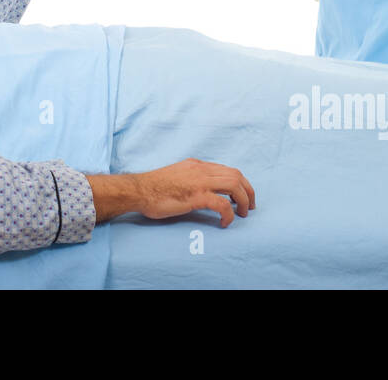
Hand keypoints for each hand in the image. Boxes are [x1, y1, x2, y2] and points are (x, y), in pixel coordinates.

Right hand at [135, 158, 255, 227]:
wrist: (139, 190)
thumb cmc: (153, 187)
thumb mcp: (177, 175)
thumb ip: (191, 178)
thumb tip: (203, 190)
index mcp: (197, 165)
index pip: (227, 169)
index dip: (240, 183)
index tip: (242, 196)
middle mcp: (201, 170)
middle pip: (236, 175)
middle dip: (248, 191)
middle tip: (249, 207)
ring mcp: (199, 182)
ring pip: (234, 185)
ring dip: (242, 201)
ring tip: (241, 214)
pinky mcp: (196, 196)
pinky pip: (221, 204)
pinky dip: (228, 214)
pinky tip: (225, 223)